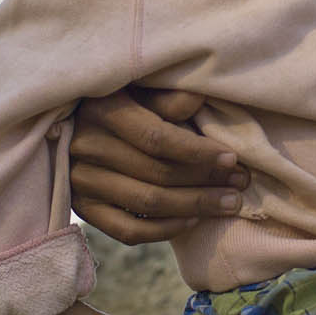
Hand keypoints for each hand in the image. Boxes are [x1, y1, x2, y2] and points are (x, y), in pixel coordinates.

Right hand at [69, 85, 248, 243]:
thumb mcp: (139, 84)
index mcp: (102, 110)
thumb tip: (198, 98)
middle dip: (206, 181)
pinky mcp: (83, 207)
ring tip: (229, 203)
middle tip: (240, 182)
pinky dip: (163, 230)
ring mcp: (80, 180)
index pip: (156, 139)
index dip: (197, 152)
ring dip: (194, 206)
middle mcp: (85, 146)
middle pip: (156, 174)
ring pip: (146, 203)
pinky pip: (127, 230)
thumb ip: (167, 95)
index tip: (232, 158)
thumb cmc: (119, 95)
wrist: (75, 120)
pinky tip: (193, 221)